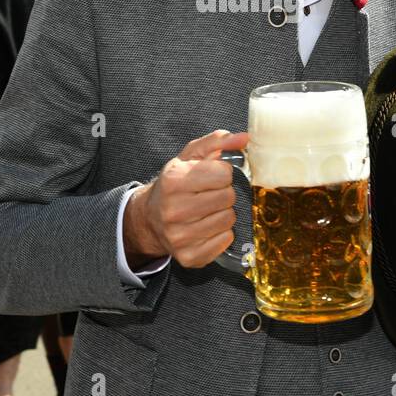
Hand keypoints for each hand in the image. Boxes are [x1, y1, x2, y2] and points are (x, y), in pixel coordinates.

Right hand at [124, 129, 249, 268]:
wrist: (150, 218)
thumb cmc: (175, 184)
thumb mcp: (190, 156)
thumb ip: (218, 142)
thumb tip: (244, 138)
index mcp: (173, 180)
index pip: (224, 174)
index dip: (223, 173)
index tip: (212, 176)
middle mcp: (173, 210)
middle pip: (228, 197)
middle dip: (224, 193)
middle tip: (209, 194)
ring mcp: (179, 237)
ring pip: (229, 219)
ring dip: (224, 213)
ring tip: (207, 210)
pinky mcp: (189, 257)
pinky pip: (226, 240)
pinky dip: (222, 233)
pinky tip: (206, 226)